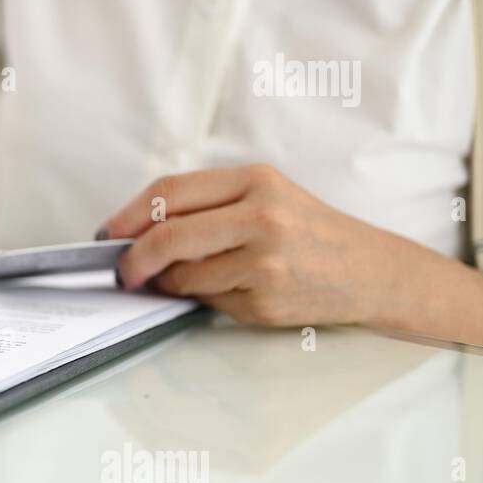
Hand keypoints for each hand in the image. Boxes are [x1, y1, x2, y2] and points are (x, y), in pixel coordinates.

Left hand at [100, 164, 420, 326]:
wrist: (372, 272)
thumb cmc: (309, 232)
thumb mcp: (265, 197)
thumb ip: (207, 206)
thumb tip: (136, 232)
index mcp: (256, 180)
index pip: (170, 192)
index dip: (130, 215)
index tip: (110, 234)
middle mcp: (262, 216)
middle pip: (168, 236)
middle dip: (135, 259)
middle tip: (124, 271)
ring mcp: (265, 261)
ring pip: (184, 275)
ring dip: (171, 283)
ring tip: (189, 279)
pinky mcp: (266, 300)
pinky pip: (210, 301)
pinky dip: (207, 299)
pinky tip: (234, 289)